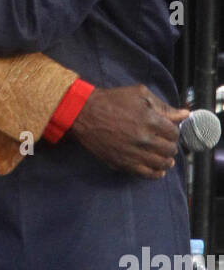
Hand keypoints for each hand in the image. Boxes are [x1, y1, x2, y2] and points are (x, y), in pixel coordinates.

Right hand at [71, 84, 188, 178]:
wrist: (84, 113)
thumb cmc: (111, 101)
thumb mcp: (139, 95)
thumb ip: (163, 106)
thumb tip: (184, 114)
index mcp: (150, 120)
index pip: (174, 133)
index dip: (173, 131)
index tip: (168, 131)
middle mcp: (144, 139)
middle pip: (169, 149)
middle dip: (170, 145)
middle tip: (165, 143)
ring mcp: (133, 153)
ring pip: (161, 164)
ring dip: (166, 160)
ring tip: (164, 157)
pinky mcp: (123, 163)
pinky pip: (146, 174)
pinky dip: (155, 174)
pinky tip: (158, 171)